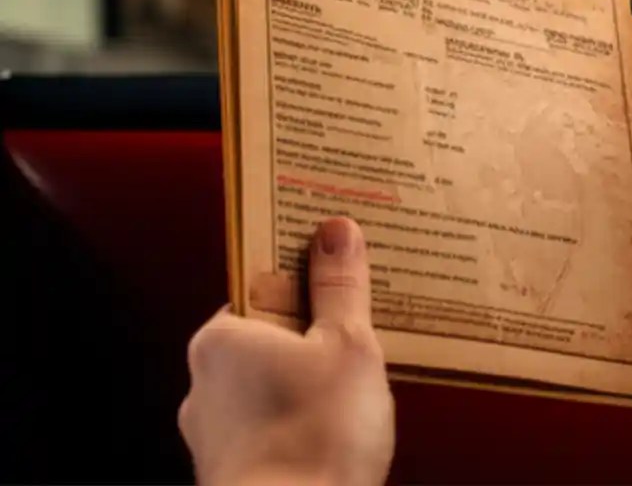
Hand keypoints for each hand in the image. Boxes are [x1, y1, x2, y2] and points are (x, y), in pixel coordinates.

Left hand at [180, 219, 393, 485]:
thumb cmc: (315, 437)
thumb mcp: (346, 344)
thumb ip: (340, 287)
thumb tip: (335, 231)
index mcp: (222, 338)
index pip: (260, 288)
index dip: (306, 282)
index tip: (341, 278)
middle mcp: (205, 383)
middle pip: (267, 339)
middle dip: (313, 338)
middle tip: (363, 335)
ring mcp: (214, 434)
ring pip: (269, 389)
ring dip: (308, 387)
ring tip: (358, 392)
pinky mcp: (234, 473)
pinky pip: (272, 431)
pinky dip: (302, 428)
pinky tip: (338, 434)